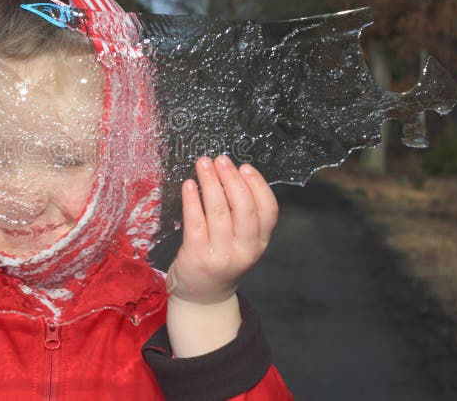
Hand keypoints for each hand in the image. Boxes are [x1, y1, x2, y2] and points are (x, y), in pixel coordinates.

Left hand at [167, 155, 278, 304]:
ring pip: (219, 212)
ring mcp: (221, 255)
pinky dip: (192, 200)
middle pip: (244, 208)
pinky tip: (188, 185)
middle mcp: (244, 251)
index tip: (245, 167)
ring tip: (204, 164)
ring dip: (211, 183)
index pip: (268, 211)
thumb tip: (232, 175)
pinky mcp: (197, 257)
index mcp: (259, 243)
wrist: (202, 297)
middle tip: (221, 160)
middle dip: (232, 179)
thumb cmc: (221, 260)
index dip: (258, 185)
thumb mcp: (243, 244)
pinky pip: (195, 223)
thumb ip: (244, 217)